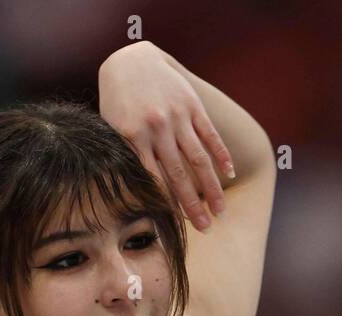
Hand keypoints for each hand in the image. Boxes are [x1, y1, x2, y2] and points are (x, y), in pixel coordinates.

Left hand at [98, 41, 234, 230]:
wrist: (130, 60)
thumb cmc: (117, 103)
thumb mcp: (111, 129)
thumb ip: (124, 157)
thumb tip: (133, 193)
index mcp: (132, 137)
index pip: (152, 180)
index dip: (166, 206)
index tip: (176, 228)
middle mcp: (157, 128)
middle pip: (179, 175)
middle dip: (193, 205)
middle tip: (205, 228)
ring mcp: (177, 116)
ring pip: (198, 158)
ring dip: (211, 187)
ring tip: (220, 210)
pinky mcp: (193, 104)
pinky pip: (210, 134)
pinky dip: (221, 154)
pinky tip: (230, 174)